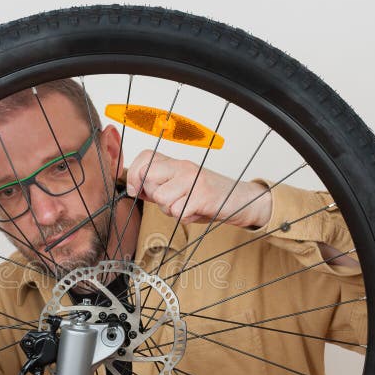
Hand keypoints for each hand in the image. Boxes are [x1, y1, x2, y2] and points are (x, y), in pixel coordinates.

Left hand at [124, 150, 270, 227]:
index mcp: (177, 163)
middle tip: (169, 200)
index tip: (135, 189)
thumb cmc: (208, 196)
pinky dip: (185, 217)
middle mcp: (184, 167)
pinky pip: (178, 212)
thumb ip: (158, 186)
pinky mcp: (202, 196)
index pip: (145, 157)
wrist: (241, 200)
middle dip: (152, 195)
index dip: (133, 174)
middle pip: (148, 178)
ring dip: (170, 210)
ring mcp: (193, 180)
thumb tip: (133, 188)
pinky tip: (196, 211)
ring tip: (185, 207)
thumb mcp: (181, 187)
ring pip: (161, 198)